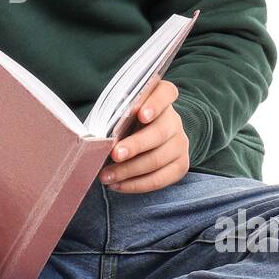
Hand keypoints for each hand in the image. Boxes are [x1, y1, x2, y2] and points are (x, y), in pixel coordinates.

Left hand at [99, 79, 190, 193]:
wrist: (145, 138)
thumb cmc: (127, 121)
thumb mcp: (122, 112)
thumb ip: (117, 115)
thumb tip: (98, 136)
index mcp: (161, 98)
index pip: (165, 93)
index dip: (155, 104)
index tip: (140, 114)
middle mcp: (174, 120)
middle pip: (159, 132)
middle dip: (135, 145)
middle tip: (115, 154)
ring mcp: (180, 143)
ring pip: (158, 159)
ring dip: (129, 170)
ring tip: (106, 176)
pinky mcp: (180, 165)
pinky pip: (160, 179)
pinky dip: (136, 185)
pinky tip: (118, 185)